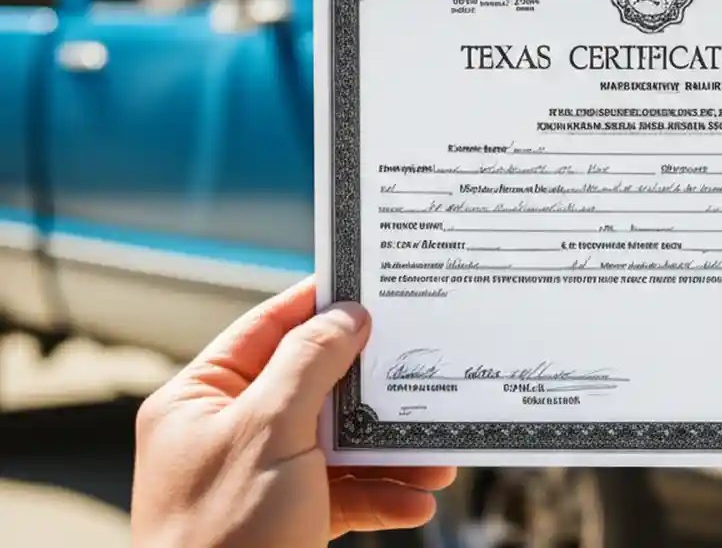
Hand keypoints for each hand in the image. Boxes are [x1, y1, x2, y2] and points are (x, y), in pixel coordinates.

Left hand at [132, 279, 455, 546]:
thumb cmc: (222, 535)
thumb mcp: (269, 432)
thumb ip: (310, 364)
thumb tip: (346, 315)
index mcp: (199, 401)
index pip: (265, 330)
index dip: (317, 304)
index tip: (367, 284)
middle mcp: (228, 433)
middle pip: (314, 388)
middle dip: (372, 391)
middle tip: (418, 367)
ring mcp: (260, 478)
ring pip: (338, 445)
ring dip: (389, 452)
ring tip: (436, 455)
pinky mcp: (289, 518)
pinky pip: (343, 493)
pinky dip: (382, 495)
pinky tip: (416, 501)